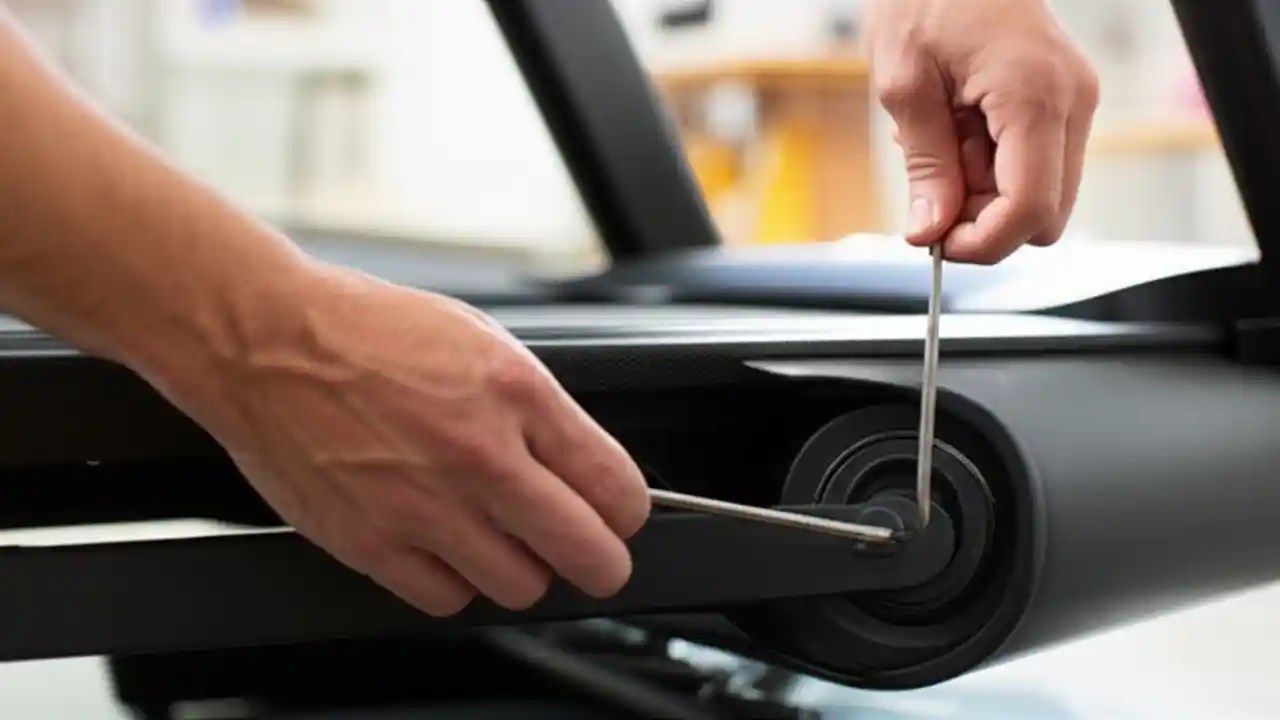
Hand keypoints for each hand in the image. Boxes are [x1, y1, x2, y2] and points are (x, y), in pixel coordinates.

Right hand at [169, 265, 650, 615]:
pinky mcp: (371, 543)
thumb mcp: (481, 341)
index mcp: (516, 394)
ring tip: (500, 538)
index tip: (617, 513)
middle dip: (601, 560)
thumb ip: (538, 410)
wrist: (265, 342)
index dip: (626, 510)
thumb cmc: (368, 332)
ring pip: (520, 587)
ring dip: (521, 570)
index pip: (617, 488)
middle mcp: (479, 456)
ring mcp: (425, 506)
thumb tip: (582, 467)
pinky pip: (446, 599)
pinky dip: (454, 581)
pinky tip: (444, 546)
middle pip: (586, 553)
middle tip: (588, 552)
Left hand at [866, 0, 1099, 263]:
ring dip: (987, 194)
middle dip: (986, 222)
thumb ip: (925, 165)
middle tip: (932, 191)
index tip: (936, 243)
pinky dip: (995, 170)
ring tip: (942, 144)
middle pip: (1046, 214)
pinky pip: (1036, 164)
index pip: (1030, 209)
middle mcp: (1071, 101)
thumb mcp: (905, 85)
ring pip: (1043, 195)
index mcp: (1034, 95)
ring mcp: (1074, 101)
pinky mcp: (1063, 101)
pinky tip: (960, 134)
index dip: (982, 243)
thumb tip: (929, 230)